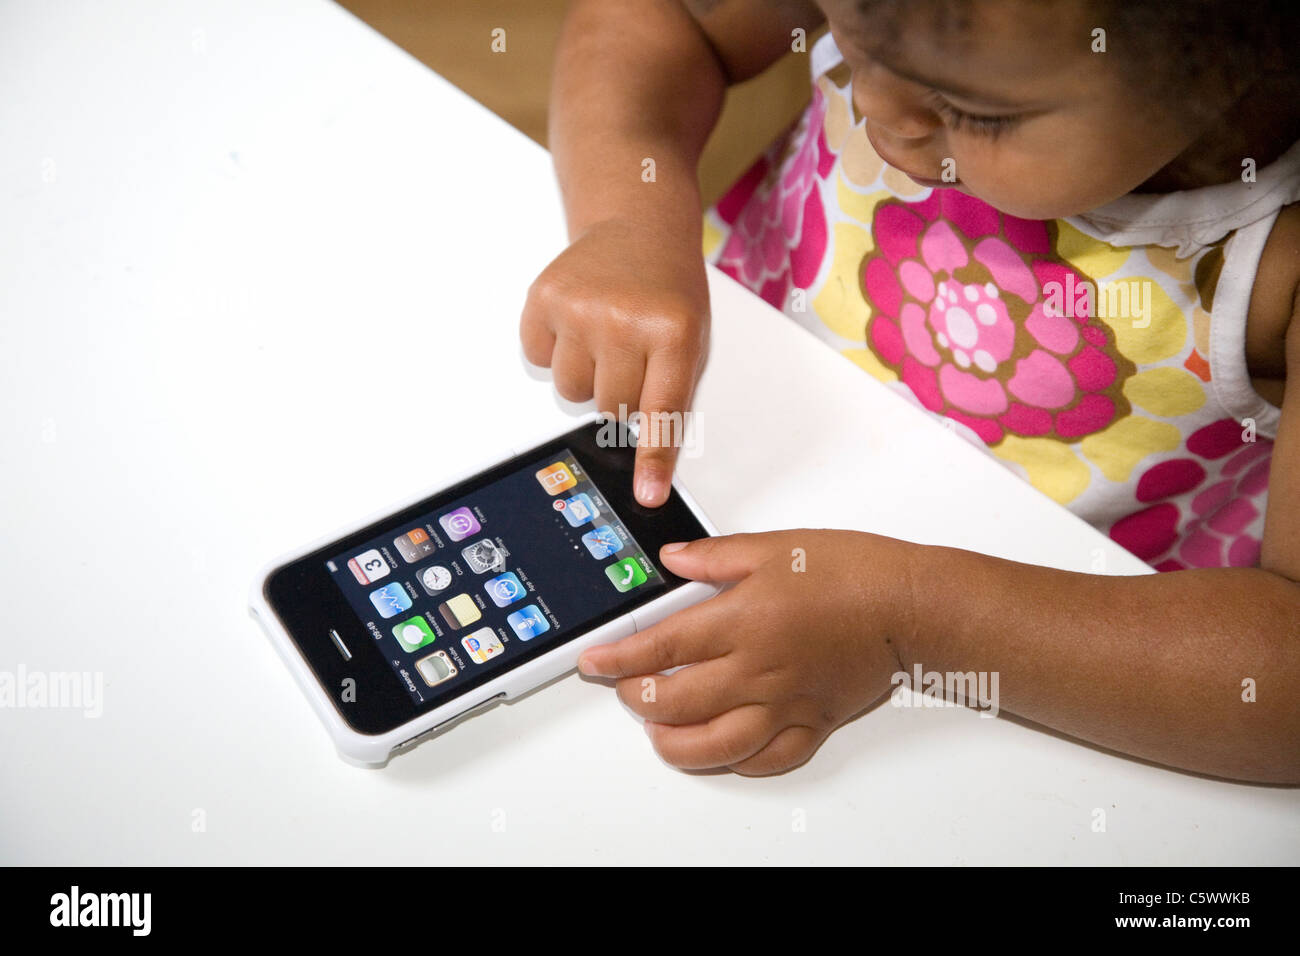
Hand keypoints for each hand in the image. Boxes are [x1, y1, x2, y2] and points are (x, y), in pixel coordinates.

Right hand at [520, 217, 709, 505]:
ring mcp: (580, 308)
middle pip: (608, 408)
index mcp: (674, 331)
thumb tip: (651, 469)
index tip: (646, 493)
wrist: (638, 224)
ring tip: (604, 338)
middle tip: (631, 357)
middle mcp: (625, 320)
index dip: (652, 458)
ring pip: (571, 392)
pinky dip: (554, 351)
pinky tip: (577, 324)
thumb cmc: (667, 288)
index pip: (660, 412)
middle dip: (619, 395)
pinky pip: (538, 360)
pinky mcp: (543, 298)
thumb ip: (672, 398)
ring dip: (586, 376)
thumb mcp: (692, 340)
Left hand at [578, 530, 915, 774]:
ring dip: (674, 743)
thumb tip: (671, 558)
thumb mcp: (774, 547)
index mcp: (742, 621)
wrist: (907, 605)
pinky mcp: (812, 722)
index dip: (618, 658)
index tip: (593, 662)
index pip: (661, 648)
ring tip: (658, 731)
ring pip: (714, 744)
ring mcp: (784, 703)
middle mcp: (757, 669)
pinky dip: (736, 760)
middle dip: (637, 699)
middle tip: (625, 688)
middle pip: (676, 702)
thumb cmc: (850, 572)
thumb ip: (714, 555)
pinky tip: (720, 748)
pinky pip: (767, 758)